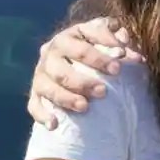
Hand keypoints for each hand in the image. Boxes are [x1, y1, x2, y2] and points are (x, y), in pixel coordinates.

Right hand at [28, 17, 142, 129]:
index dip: (104, 48)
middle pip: (64, 66)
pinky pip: (35, 104)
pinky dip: (42, 114)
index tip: (120, 64)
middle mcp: (52, 51)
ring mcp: (41, 73)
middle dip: (83, 80)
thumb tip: (125, 38)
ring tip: (85, 106)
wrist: (72, 65)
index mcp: (72, 35)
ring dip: (66, 97)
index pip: (87, 36)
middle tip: (103, 91)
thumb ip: (118, 41)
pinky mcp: (36, 93)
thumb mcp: (108, 44)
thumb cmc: (98, 54)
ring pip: (49, 86)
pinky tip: (54, 124)